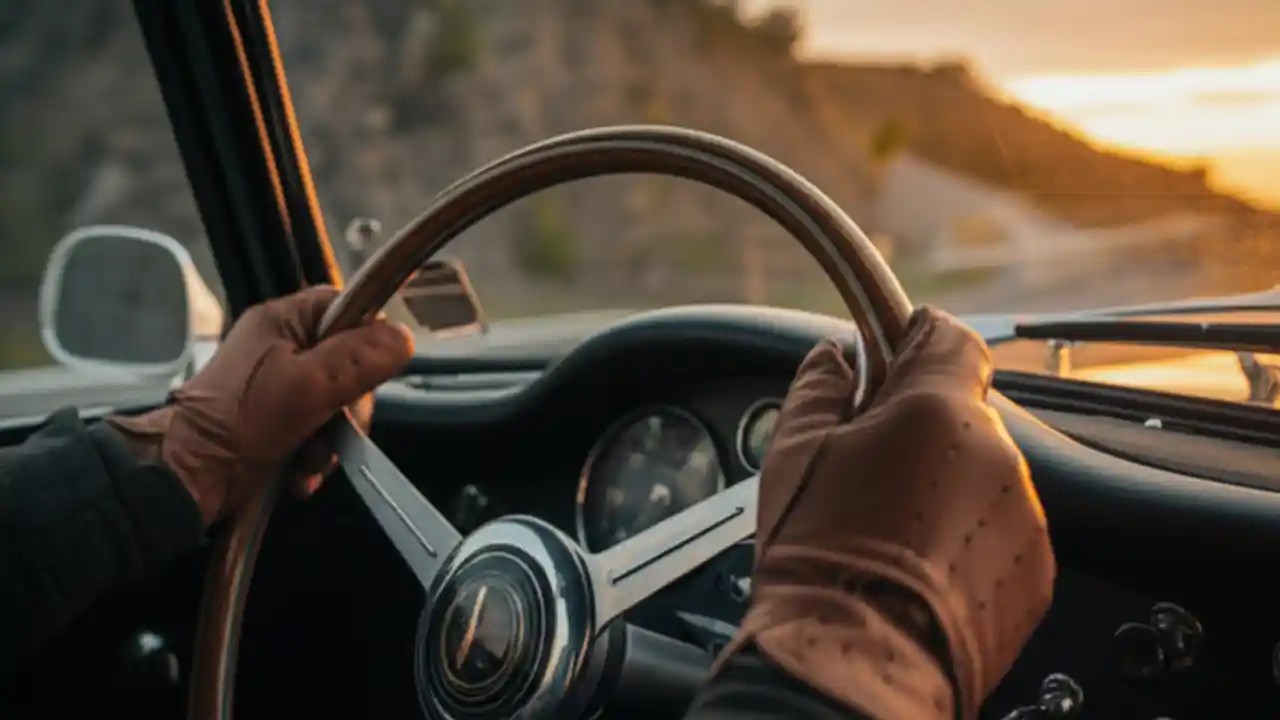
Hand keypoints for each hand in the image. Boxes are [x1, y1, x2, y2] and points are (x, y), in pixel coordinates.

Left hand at [108, 286, 414, 525]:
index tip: (368, 375)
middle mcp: (284, 345)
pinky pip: (321, 429)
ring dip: (333, 438)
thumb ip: (360, 359)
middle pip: (353, 362)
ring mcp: (281, 384)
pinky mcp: (279, 421)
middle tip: (337, 427)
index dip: (369, 341)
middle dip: (350, 406)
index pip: (350, 309)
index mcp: (285, 319)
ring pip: (341, 402)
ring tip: (310, 460)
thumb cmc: (241, 423)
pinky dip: (317, 455)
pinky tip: (302, 473)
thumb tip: (406, 339)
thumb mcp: (309, 385)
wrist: (187, 480)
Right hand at [723, 307, 1054, 719]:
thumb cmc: (819, 560)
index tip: (888, 361)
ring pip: (980, 477)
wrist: (856, 663)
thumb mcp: (794, 453)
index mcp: (937, 410)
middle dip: (918, 432)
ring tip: (889, 534)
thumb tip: (831, 360)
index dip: (912, 342)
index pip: (949, 336)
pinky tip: (916, 570)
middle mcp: (995, 454)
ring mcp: (1021, 517)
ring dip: (944, 490)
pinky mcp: (1033, 573)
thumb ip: (819, 388)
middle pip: (960, 414)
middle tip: (865, 472)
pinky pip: (997, 534)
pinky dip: (965, 544)